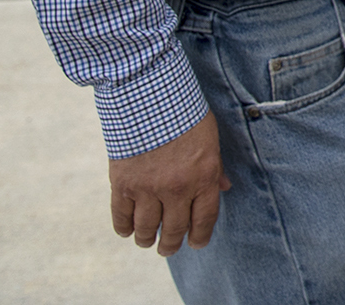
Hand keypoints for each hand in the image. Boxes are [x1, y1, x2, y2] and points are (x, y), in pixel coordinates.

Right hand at [109, 111, 228, 256]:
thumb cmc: (185, 114)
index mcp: (204, 177)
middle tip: (168, 249)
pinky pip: (121, 217)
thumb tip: (224, 187)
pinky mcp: (122, 184)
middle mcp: (177, 188)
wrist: (150, 96)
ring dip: (147, 239)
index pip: (204, 219)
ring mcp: (148, 188)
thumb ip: (215, 167)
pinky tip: (127, 230)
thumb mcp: (210, 138)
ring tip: (147, 241)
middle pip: (174, 230)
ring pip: (146, 229)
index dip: (199, 237)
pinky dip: (123, 228)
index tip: (195, 244)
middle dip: (172, 244)